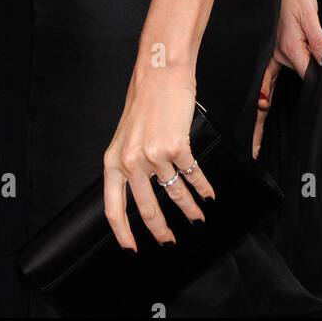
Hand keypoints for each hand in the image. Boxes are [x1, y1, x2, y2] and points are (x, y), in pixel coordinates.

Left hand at [103, 63, 215, 250]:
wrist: (160, 73)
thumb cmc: (145, 101)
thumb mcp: (126, 136)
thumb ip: (129, 164)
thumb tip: (139, 193)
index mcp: (113, 160)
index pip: (113, 207)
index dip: (122, 233)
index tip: (132, 248)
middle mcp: (131, 160)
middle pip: (147, 209)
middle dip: (161, 231)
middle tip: (170, 241)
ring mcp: (154, 154)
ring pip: (174, 195)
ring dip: (189, 211)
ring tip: (198, 218)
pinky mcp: (176, 146)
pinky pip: (192, 176)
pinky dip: (203, 188)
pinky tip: (208, 193)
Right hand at [251, 0, 321, 157]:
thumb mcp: (310, 13)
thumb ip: (317, 39)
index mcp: (288, 49)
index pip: (297, 83)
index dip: (292, 109)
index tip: (277, 136)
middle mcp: (277, 55)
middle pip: (269, 95)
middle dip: (260, 123)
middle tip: (251, 150)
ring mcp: (272, 52)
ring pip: (267, 85)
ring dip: (261, 108)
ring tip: (253, 138)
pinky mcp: (272, 46)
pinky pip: (268, 73)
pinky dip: (264, 89)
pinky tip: (264, 101)